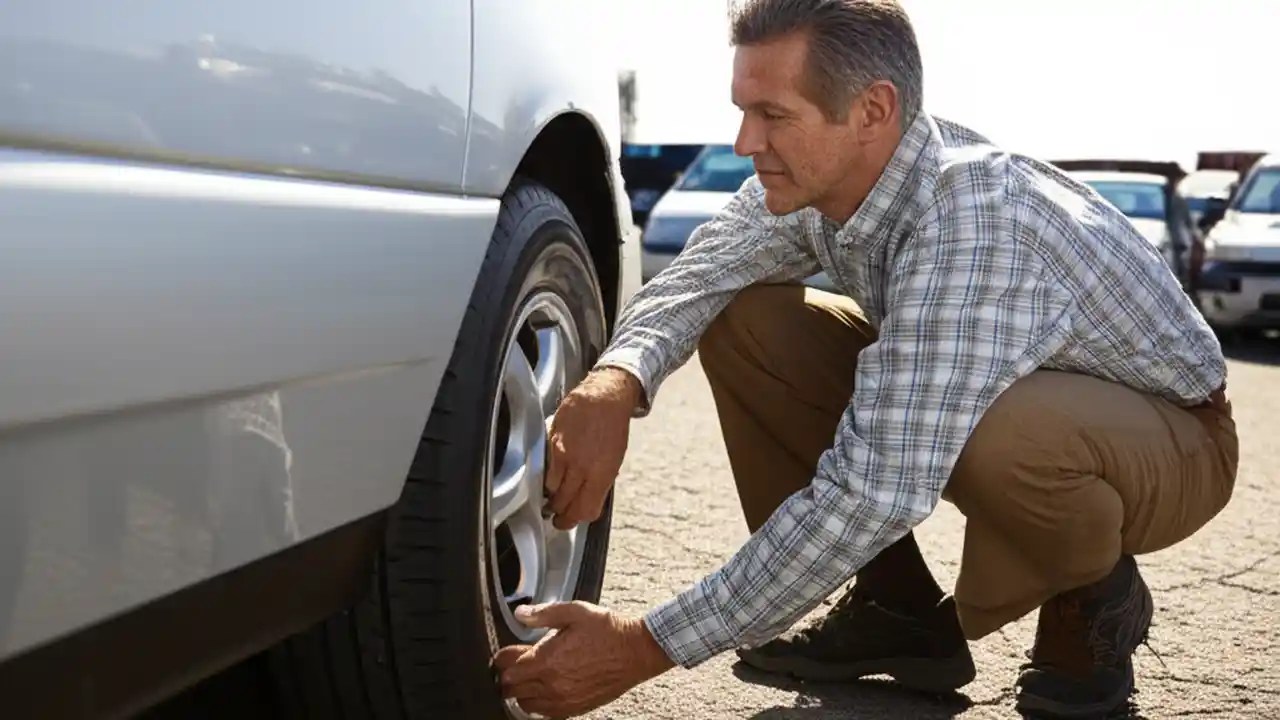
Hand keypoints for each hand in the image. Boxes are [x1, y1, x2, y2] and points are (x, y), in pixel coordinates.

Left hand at [493, 601, 674, 717]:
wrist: (635, 652)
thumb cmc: (608, 631)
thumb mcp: (575, 612)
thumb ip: (543, 614)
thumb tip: (520, 614)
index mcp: (547, 660)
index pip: (506, 668)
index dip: (501, 659)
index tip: (505, 653)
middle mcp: (551, 684)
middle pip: (511, 689)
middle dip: (508, 676)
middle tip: (515, 664)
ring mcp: (562, 700)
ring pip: (524, 704)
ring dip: (522, 691)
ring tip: (530, 677)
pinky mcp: (574, 709)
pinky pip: (544, 714)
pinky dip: (539, 703)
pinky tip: (547, 688)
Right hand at [544, 368, 640, 529]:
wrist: (604, 398)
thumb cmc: (612, 427)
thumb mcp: (614, 460)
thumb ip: (600, 482)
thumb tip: (587, 499)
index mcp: (603, 475)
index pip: (586, 511)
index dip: (575, 520)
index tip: (569, 521)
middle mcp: (584, 469)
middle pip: (566, 505)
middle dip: (560, 515)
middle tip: (556, 516)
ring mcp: (567, 457)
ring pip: (553, 491)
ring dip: (552, 497)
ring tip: (552, 497)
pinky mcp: (553, 446)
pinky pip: (547, 472)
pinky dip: (547, 479)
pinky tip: (549, 478)